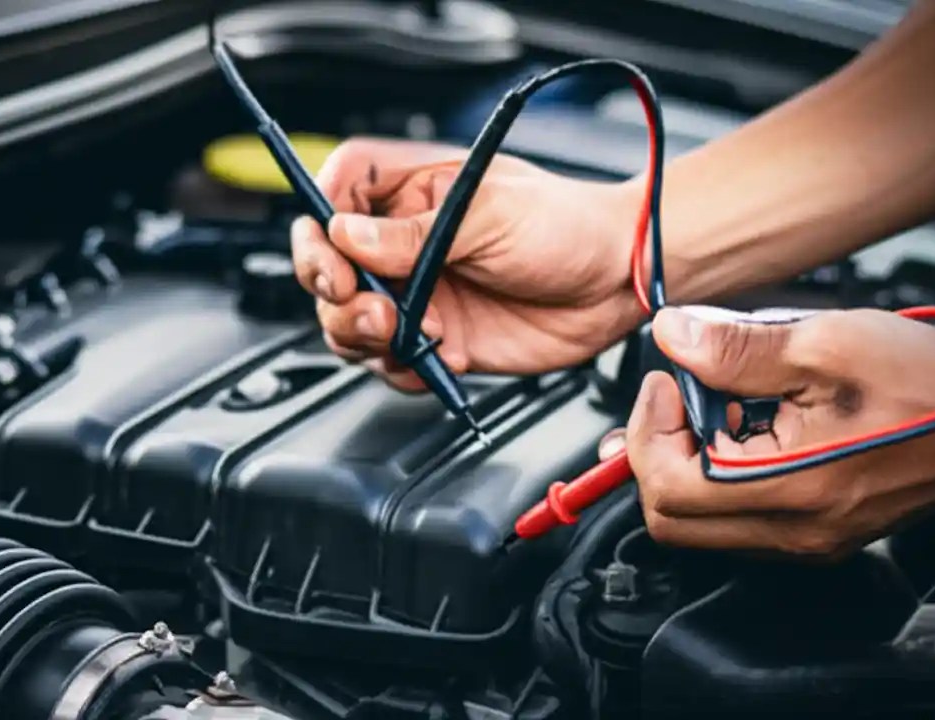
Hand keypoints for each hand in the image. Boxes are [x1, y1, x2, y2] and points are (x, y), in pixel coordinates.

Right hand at [289, 137, 644, 389]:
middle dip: (334, 295)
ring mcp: (414, 293)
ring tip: (409, 333)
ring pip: (347, 320)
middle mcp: (400, 243)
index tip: (334, 260)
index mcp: (406, 191)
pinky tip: (440, 357)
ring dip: (363, 335)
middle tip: (374, 309)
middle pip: (326, 268)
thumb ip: (414, 234)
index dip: (318, 231)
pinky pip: (390, 363)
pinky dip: (403, 369)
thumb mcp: (488, 214)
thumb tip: (347, 236)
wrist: (617, 281)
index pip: (331, 197)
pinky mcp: (435, 340)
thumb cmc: (566, 224)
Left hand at [620, 306, 934, 558]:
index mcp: (789, 491)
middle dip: (658, 450)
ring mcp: (806, 539)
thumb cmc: (933, 388)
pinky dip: (722, 475)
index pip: (665, 487)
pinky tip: (748, 429)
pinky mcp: (818, 531)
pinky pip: (739, 518)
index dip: (650, 428)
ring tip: (721, 408)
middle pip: (670, 517)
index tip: (667, 384)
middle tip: (679, 399)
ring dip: (688, 461)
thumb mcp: (826, 345)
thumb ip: (737, 348)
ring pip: (700, 522)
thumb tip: (673, 338)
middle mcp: (793, 531)